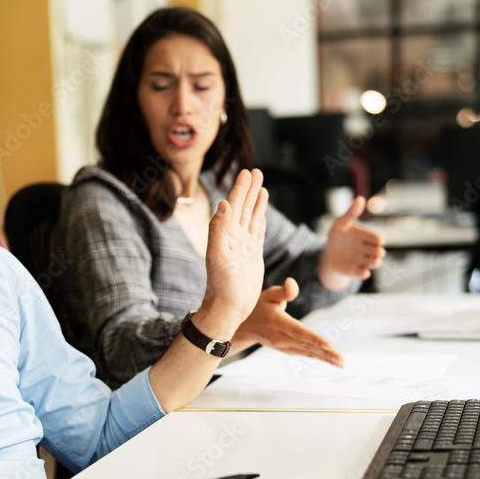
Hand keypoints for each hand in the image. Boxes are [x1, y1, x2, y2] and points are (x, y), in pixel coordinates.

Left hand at [196, 169, 267, 339]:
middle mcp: (233, 237)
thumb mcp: (218, 255)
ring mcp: (243, 246)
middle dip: (249, 189)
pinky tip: (261, 212)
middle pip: (243, 207)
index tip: (247, 172)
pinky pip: (257, 232)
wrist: (228, 308)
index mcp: (225, 234)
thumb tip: (223, 203)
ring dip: (256, 201)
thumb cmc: (222, 285)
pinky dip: (260, 219)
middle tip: (255, 171)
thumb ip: (218, 229)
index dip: (240, 188)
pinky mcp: (251, 256)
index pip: (234, 205)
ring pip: (251, 217)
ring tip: (261, 185)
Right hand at [234, 279, 343, 366]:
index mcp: (276, 321)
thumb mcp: (268, 294)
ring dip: (325, 358)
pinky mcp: (287, 350)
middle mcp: (279, 337)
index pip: (297, 331)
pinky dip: (319, 357)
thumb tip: (292, 283)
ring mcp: (282, 346)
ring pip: (307, 352)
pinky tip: (332, 361)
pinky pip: (305, 353)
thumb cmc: (258, 307)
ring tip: (341, 364)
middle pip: (306, 345)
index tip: (328, 345)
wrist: (243, 329)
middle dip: (325, 353)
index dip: (313, 338)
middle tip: (342, 361)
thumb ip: (283, 291)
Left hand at [319, 196, 384, 291]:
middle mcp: (366, 249)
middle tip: (372, 251)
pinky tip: (361, 270)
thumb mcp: (341, 223)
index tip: (376, 241)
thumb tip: (360, 198)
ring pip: (375, 263)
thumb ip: (351, 213)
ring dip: (374, 263)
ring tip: (369, 261)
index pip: (378, 239)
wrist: (329, 253)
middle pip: (379, 252)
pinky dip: (364, 273)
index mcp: (365, 237)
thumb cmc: (337, 236)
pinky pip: (364, 274)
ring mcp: (362, 260)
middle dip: (378, 252)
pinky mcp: (355, 271)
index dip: (378, 240)